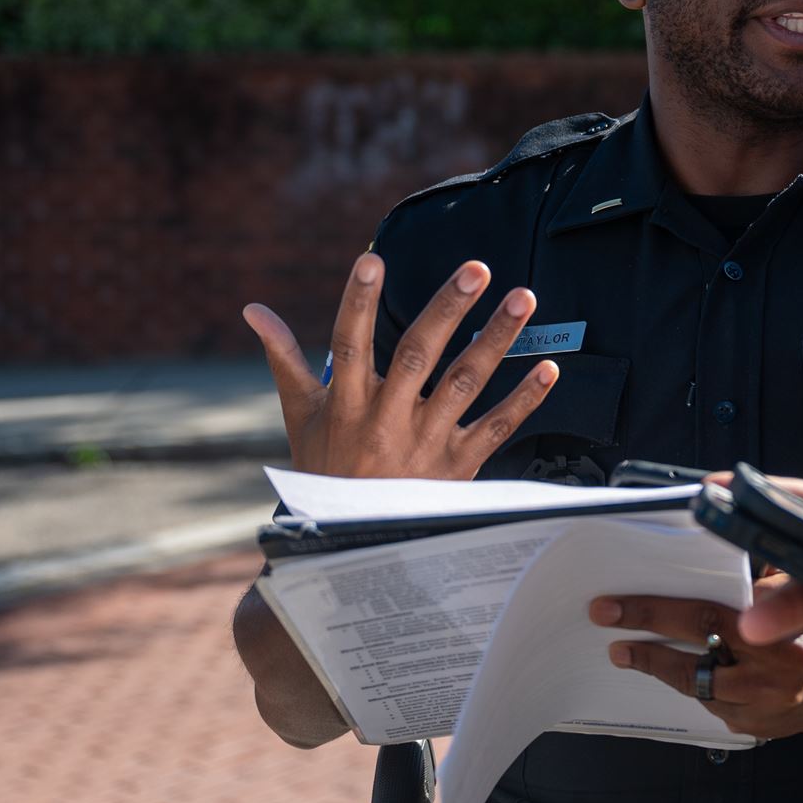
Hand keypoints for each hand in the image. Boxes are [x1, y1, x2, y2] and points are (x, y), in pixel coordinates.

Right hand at [244, 254, 559, 478]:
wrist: (353, 541)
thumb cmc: (326, 467)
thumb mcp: (300, 414)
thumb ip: (284, 358)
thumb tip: (253, 309)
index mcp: (345, 403)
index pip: (348, 344)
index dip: (357, 303)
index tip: (373, 261)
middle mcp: (387, 419)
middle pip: (420, 355)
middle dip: (447, 309)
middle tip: (476, 269)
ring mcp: (426, 442)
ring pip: (465, 382)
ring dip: (496, 339)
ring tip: (523, 298)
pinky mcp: (458, 466)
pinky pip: (496, 428)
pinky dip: (524, 399)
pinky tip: (549, 367)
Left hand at [590, 576, 802, 743]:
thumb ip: (765, 576)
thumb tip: (718, 545)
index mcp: (785, 624)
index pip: (713, 610)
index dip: (662, 606)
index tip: (624, 593)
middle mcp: (773, 664)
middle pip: (697, 637)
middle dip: (646, 622)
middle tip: (605, 613)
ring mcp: (759, 700)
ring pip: (694, 679)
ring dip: (654, 662)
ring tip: (623, 651)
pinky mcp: (748, 724)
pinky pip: (705, 702)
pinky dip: (684, 683)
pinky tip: (665, 669)